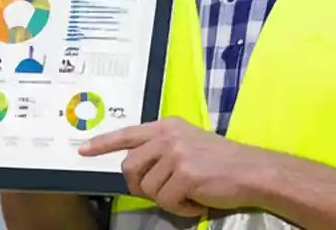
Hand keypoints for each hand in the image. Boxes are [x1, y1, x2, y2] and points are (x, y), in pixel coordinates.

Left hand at [78, 117, 264, 216]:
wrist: (252, 170)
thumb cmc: (221, 160)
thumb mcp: (187, 143)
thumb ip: (162, 149)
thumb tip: (134, 169)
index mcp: (166, 126)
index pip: (127, 133)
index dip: (103, 144)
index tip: (83, 150)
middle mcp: (168, 136)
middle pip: (130, 167)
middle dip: (141, 186)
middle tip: (164, 191)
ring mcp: (176, 154)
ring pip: (148, 188)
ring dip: (167, 199)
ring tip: (189, 194)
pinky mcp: (185, 174)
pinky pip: (167, 201)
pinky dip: (181, 208)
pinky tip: (198, 201)